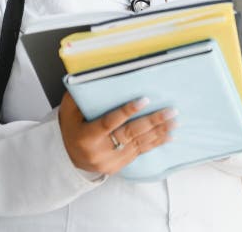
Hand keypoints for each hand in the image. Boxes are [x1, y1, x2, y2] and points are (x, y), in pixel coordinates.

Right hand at [58, 92, 177, 175]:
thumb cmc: (70, 128)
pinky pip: (140, 152)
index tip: (145, 100)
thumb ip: (79, 96)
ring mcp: (111, 161)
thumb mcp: (68, 111)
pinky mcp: (119, 166)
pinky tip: (168, 135)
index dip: (127, 111)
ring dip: (159, 132)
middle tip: (170, 111)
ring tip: (174, 122)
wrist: (67, 158)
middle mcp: (100, 151)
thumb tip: (93, 76)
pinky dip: (155, 142)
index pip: (110, 122)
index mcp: (87, 136)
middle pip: (130, 134)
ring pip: (139, 144)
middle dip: (152, 121)